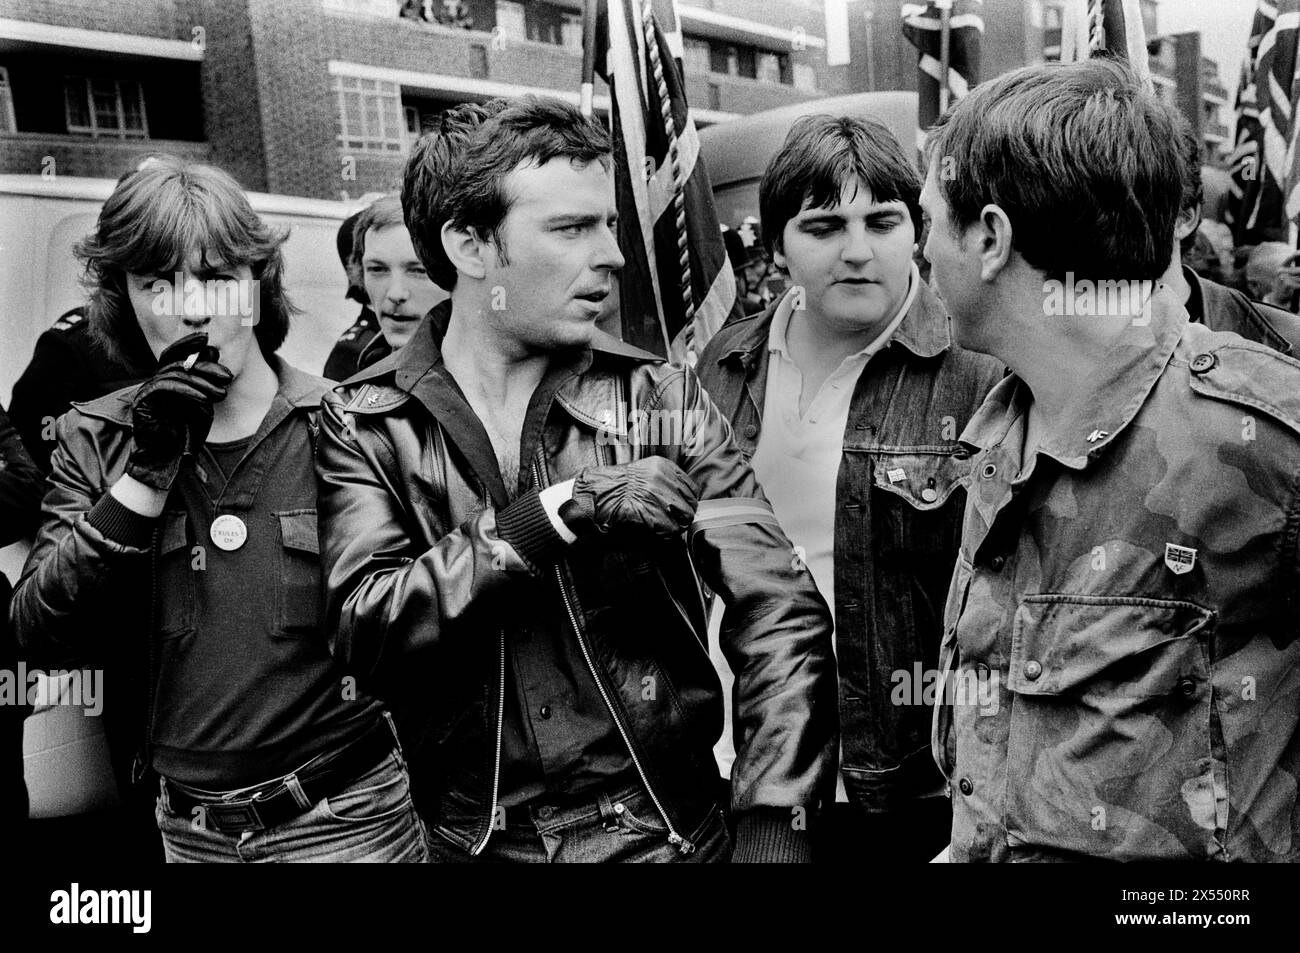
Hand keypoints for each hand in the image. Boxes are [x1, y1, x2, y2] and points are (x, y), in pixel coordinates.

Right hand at [126, 334, 231, 489]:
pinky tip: (204, 398)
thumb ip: (205, 380)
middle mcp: (153, 382)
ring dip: (202, 382)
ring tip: (222, 393)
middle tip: (227, 376)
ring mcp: (146, 391)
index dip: (187, 344)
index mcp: (166, 381)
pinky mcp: (142, 402)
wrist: (166, 459)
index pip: (173, 354)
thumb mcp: (202, 404)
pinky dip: (187, 390)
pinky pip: (165, 387)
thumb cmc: (185, 434)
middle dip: (204, 366)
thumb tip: (212, 351)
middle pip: (176, 361)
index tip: (206, 339)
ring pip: (175, 374)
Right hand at [564, 456, 699, 538]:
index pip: (691, 487)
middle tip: (672, 523)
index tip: (679, 510)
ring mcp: (656, 494)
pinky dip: (666, 534)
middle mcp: (661, 477)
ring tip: (662, 528)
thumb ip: (662, 485)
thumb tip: (683, 502)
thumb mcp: (640, 477)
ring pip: (684, 517)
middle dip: (683, 515)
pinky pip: (670, 529)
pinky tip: (654, 532)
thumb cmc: (611, 490)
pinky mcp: (650, 511)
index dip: (687, 502)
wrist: (588, 499)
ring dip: (676, 526)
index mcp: (661, 466)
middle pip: (690, 503)